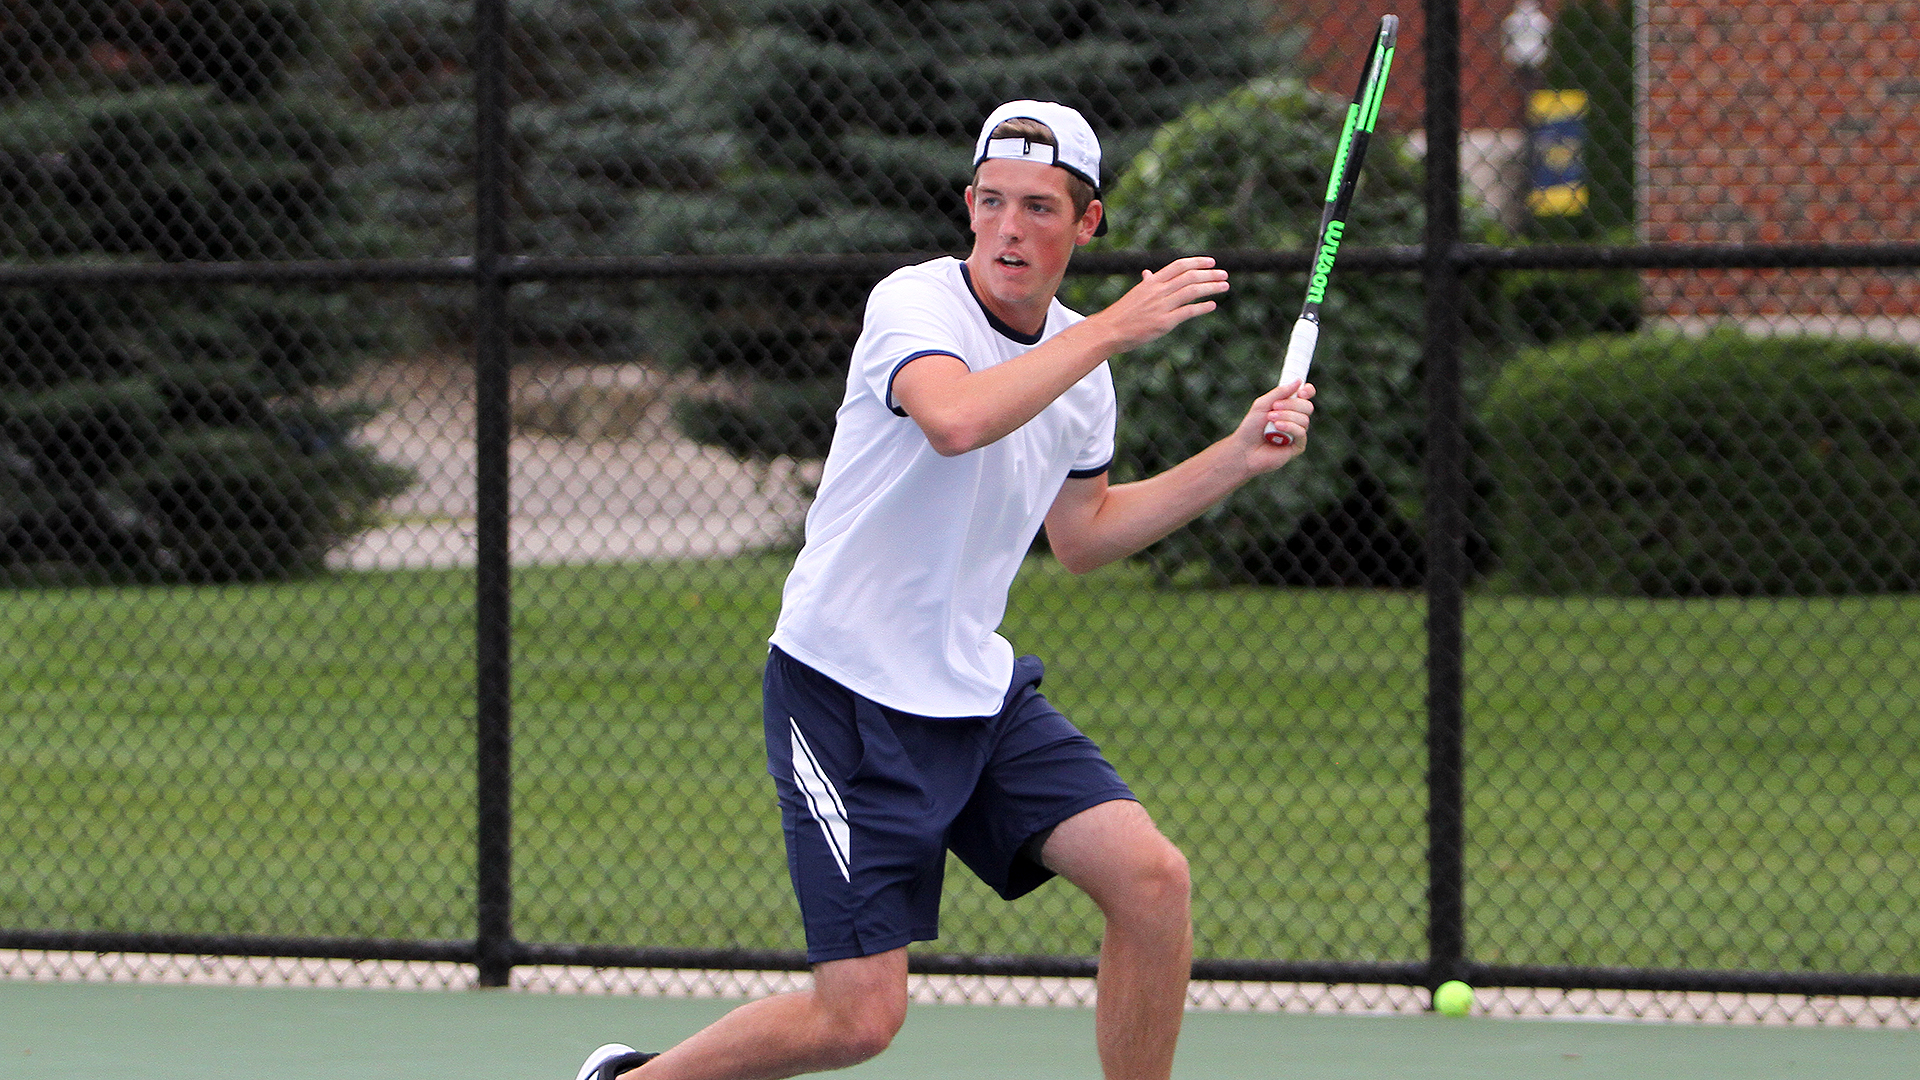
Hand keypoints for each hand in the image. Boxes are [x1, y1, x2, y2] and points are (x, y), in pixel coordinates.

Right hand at [1093, 256, 1230, 352]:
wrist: (1109, 330)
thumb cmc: (1122, 314)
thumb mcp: (1135, 294)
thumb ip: (1146, 283)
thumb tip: (1148, 274)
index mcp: (1152, 282)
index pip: (1179, 265)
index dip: (1197, 262)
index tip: (1211, 262)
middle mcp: (1158, 291)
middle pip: (1190, 276)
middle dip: (1210, 274)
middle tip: (1224, 275)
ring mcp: (1161, 306)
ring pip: (1192, 291)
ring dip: (1211, 287)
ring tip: (1224, 286)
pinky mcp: (1164, 323)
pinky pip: (1188, 311)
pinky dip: (1202, 307)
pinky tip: (1212, 305)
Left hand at [1237, 380, 1314, 470]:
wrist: (1244, 449)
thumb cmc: (1251, 427)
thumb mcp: (1262, 404)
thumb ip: (1280, 392)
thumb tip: (1299, 381)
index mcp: (1289, 407)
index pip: (1306, 396)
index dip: (1308, 391)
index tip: (1302, 391)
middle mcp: (1296, 419)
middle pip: (1307, 406)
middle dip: (1291, 404)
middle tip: (1274, 406)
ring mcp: (1298, 433)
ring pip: (1304, 419)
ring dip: (1287, 416)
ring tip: (1270, 419)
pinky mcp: (1298, 446)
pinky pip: (1301, 432)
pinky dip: (1290, 427)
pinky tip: (1277, 427)